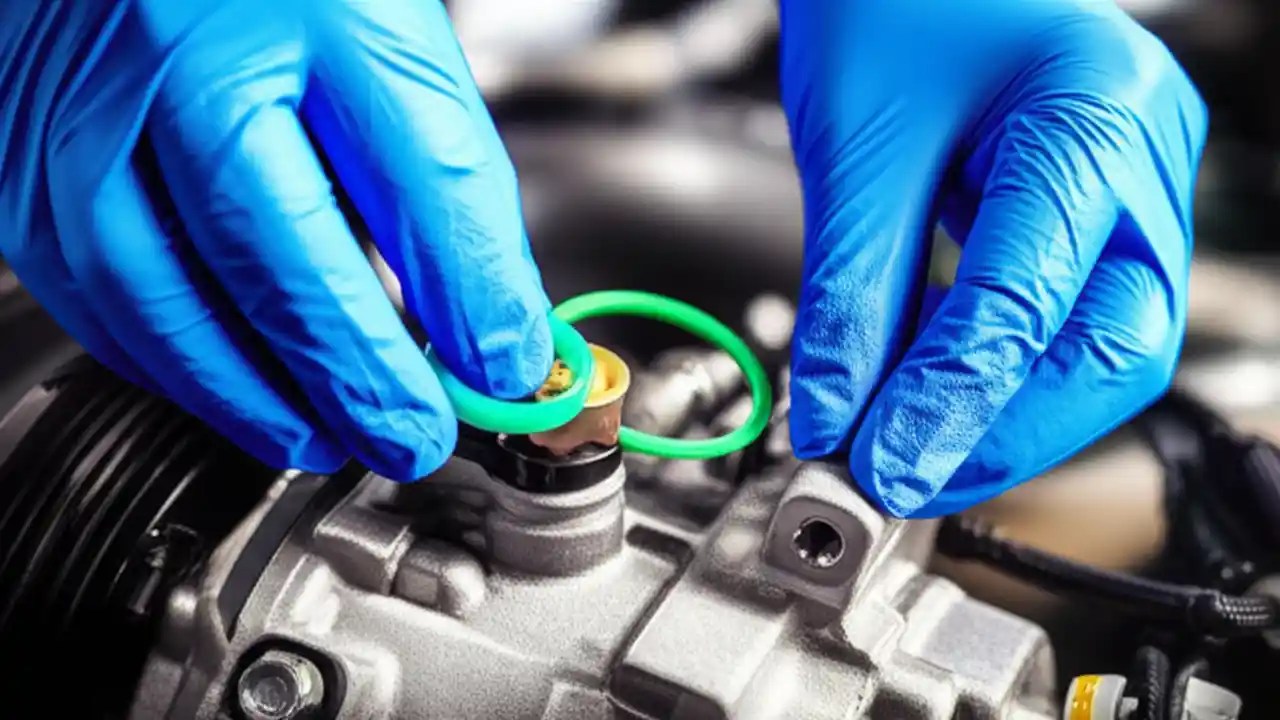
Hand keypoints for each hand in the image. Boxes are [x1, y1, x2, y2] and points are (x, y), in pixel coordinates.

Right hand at [0, 1, 551, 478]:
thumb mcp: (386, 42)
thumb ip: (437, 173)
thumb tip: (485, 320)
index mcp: (318, 6)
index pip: (418, 175)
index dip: (471, 297)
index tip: (505, 370)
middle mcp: (187, 51)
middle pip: (278, 249)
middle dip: (357, 372)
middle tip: (413, 436)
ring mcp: (87, 103)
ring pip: (160, 291)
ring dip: (252, 394)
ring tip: (323, 441)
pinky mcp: (24, 152)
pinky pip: (85, 286)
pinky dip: (165, 360)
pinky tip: (226, 389)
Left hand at [781, 0, 1206, 516]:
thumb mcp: (856, 142)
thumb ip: (852, 288)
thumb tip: (835, 412)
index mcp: (1095, 110)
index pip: (1027, 302)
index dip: (948, 403)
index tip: (875, 462)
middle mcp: (1141, 150)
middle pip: (1109, 346)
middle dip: (1003, 429)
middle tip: (901, 477)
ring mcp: (1130, 178)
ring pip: (1097, 341)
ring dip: (1000, 411)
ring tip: (900, 448)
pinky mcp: (1093, 201)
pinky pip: (1063, 308)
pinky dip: (993, 362)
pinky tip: (925, 390)